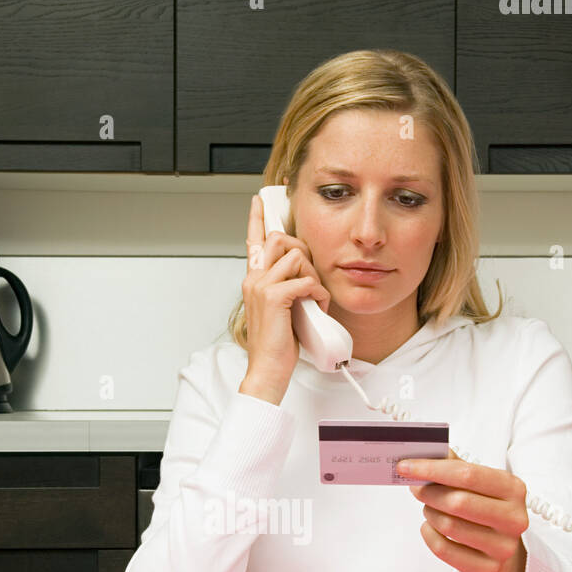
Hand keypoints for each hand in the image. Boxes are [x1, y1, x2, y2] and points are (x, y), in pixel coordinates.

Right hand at [242, 195, 332, 393]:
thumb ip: (287, 287)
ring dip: (312, 275)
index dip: (256, 219)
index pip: (253, 241)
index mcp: (253, 280)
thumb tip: (304, 275)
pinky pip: (306, 280)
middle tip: (310, 278)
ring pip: (295, 256)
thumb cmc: (276, 344)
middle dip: (303, 252)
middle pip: (281, 238)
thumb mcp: (282, 309)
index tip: (258, 201)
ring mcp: (261, 286)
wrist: (267, 369)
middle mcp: (254, 278)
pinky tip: (317, 307)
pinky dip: (318, 293)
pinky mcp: (274, 297)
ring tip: (313, 299)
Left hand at [396, 449, 528, 571]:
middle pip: (457, 502)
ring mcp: (503, 547)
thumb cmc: (485, 507)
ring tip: (428, 507)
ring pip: (449, 526)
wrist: (503, 549)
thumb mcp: (480, 484)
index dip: (432, 468)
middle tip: (415, 487)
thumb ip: (455, 466)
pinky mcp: (489, 569)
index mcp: (513, 488)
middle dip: (428, 492)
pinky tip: (430, 527)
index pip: (467, 474)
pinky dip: (429, 535)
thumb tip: (424, 450)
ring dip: (429, 513)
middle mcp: (514, 518)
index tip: (405, 466)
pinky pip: (444, 550)